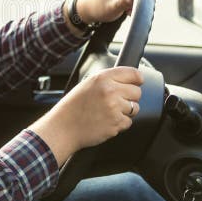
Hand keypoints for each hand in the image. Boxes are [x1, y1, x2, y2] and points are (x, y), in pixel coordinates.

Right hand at [28, 67, 143, 165]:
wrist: (63, 127)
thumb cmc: (73, 107)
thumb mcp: (87, 84)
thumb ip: (108, 80)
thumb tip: (130, 81)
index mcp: (102, 78)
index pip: (133, 73)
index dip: (137, 79)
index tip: (137, 83)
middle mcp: (110, 91)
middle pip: (137, 92)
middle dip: (130, 97)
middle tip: (117, 101)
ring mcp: (114, 108)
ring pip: (135, 108)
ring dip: (126, 111)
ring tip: (109, 112)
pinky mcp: (116, 123)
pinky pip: (128, 122)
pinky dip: (120, 123)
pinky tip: (107, 121)